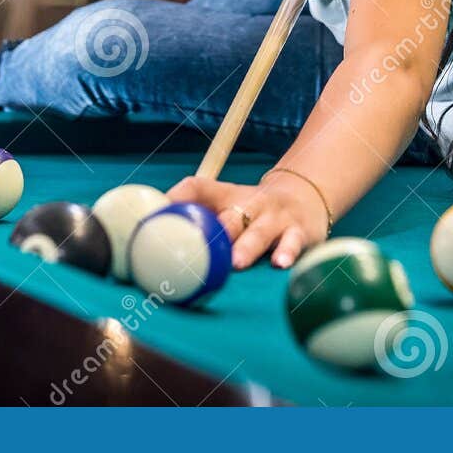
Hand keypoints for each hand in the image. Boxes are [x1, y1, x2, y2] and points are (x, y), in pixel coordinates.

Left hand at [166, 174, 329, 269]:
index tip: (161, 210)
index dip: (178, 196)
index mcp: (227, 196)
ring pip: (260, 232)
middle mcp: (251, 203)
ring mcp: (276, 218)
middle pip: (231, 216)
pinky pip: (293, 243)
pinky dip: (287, 253)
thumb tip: (148, 237)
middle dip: (217, 232)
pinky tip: (280, 265)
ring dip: (247, 247)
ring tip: (236, 262)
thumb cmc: (251, 210)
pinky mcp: (300, 232)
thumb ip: (196, 216)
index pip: (199, 188)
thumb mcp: (226, 204)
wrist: (304, 196)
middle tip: (202, 248)